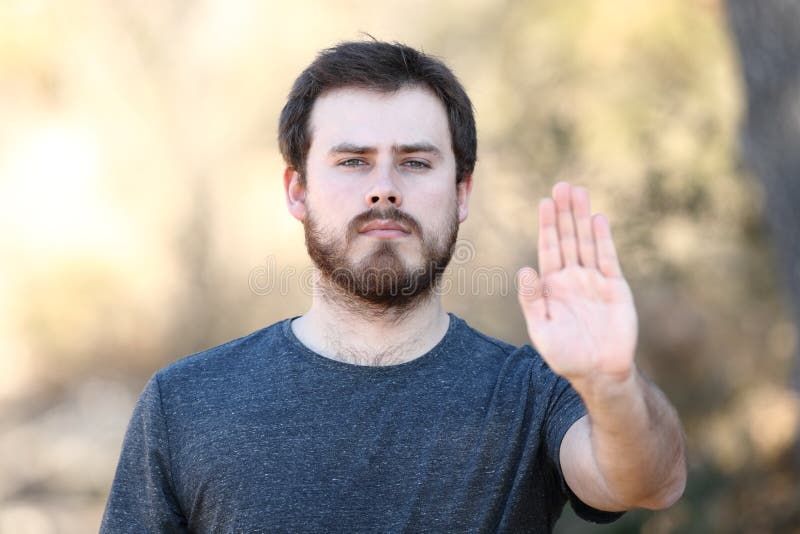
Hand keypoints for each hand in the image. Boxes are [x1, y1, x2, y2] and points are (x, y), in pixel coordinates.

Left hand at [517, 182, 637, 382]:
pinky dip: (604, 240)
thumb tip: (523, 269)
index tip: (544, 202)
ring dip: (583, 218)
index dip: (546, 225)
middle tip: (563, 185)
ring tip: (580, 193)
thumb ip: (532, 299)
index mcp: (552, 285)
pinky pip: (608, 259)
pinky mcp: (615, 288)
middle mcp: (573, 277)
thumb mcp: (541, 329)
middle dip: (565, 213)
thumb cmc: (565, 354)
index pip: (548, 248)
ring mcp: (595, 281)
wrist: (598, 372)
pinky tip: (598, 220)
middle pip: (568, 238)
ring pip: (587, 242)